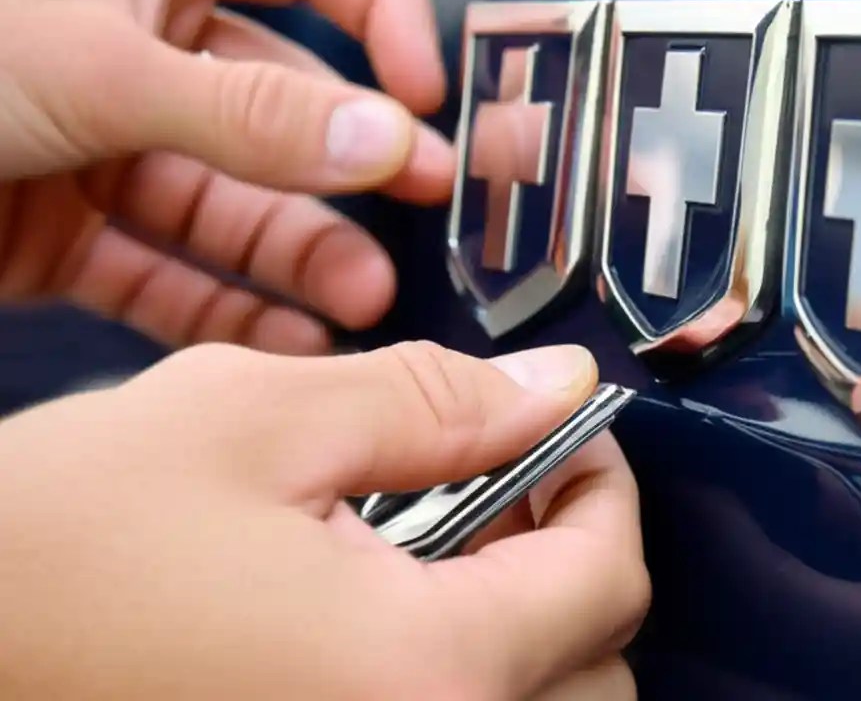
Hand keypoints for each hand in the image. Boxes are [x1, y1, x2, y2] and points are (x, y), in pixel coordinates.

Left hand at [0, 0, 455, 352]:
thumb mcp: (99, 68)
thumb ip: (249, 114)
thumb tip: (382, 142)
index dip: (381, 22)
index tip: (422, 94)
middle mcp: (140, 55)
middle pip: (282, 111)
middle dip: (353, 166)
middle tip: (427, 202)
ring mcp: (105, 149)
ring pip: (232, 203)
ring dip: (302, 253)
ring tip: (363, 296)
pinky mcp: (68, 234)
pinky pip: (167, 275)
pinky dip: (224, 312)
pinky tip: (292, 339)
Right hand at [0, 342, 648, 699]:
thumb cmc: (51, 552)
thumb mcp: (254, 421)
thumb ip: (435, 400)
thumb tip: (552, 387)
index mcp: (418, 672)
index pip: (608, 582)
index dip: (604, 486)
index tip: (570, 436)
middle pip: (595, 671)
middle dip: (573, 563)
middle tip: (509, 486)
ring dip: (523, 623)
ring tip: (439, 541)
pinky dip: (456, 671)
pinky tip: (384, 607)